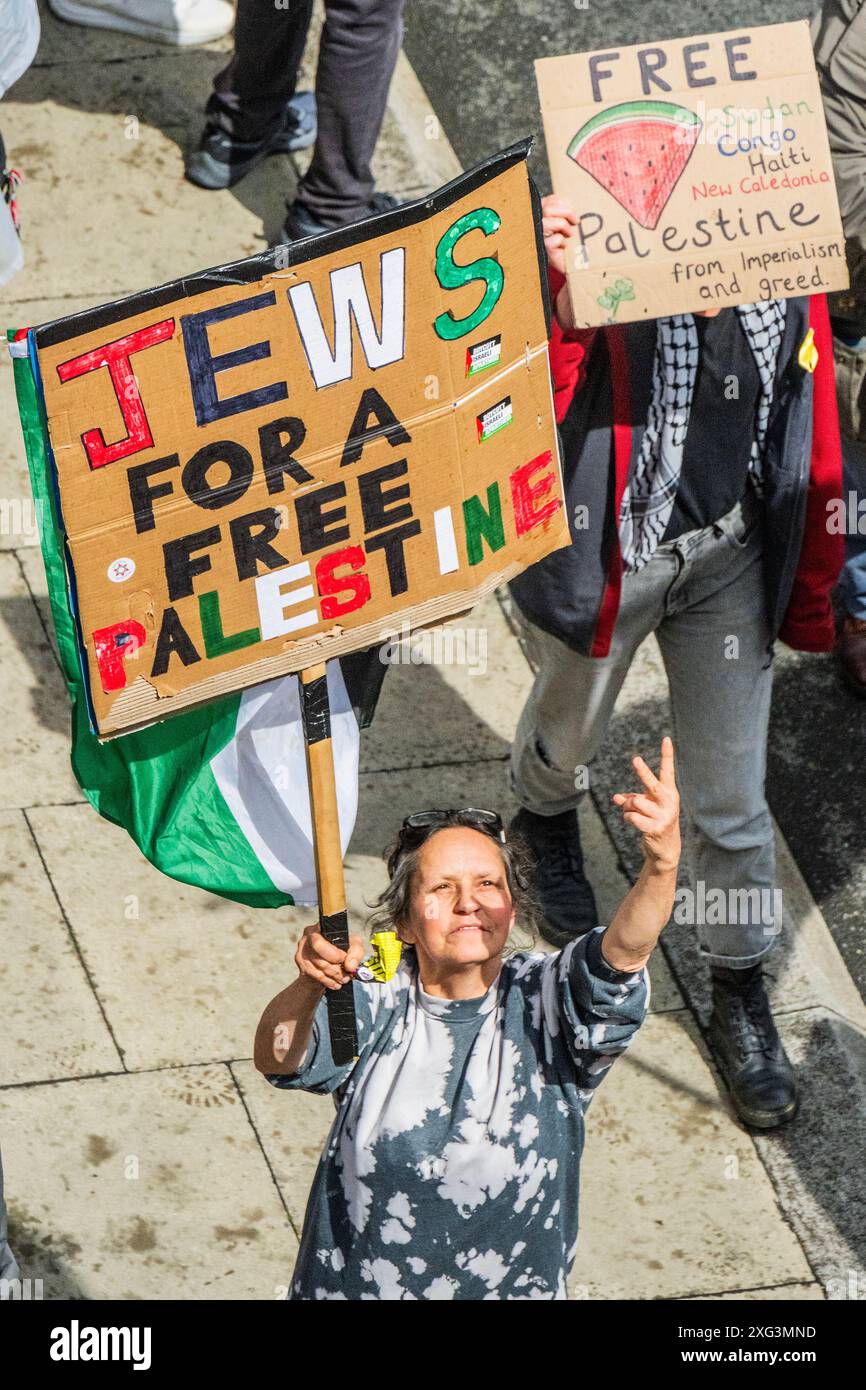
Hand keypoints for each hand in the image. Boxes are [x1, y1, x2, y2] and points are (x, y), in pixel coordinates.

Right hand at [295, 923, 365, 991]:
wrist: (329, 960)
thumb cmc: (342, 948)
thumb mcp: (354, 946)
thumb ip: (356, 952)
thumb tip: (350, 966)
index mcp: (323, 926)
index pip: (323, 940)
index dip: (334, 954)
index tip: (345, 959)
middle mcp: (309, 934)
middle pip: (319, 954)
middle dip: (335, 968)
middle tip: (346, 974)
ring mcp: (302, 948)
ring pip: (318, 966)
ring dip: (333, 976)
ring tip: (343, 978)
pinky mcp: (300, 960)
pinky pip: (315, 974)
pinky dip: (328, 981)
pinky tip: (335, 982)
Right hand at [541, 193, 578, 277]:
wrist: (574, 264)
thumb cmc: (572, 242)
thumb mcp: (570, 221)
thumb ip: (566, 209)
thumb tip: (569, 203)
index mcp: (542, 215)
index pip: (549, 201)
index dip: (563, 203)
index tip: (573, 211)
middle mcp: (537, 225)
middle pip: (547, 209)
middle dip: (566, 213)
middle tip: (576, 221)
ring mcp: (538, 237)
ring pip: (548, 222)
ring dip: (564, 226)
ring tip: (570, 234)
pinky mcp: (543, 250)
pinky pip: (554, 240)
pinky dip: (563, 242)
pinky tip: (564, 247)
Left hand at [612, 736, 680, 873]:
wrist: (666, 849)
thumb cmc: (655, 821)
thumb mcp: (646, 807)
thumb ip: (632, 799)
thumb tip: (615, 798)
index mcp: (669, 792)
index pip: (668, 770)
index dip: (667, 754)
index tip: (666, 738)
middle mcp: (669, 801)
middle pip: (652, 783)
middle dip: (643, 772)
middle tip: (635, 759)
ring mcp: (664, 815)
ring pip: (635, 802)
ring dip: (628, 807)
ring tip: (633, 813)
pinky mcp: (655, 828)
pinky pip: (632, 816)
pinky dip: (628, 817)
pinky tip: (634, 822)